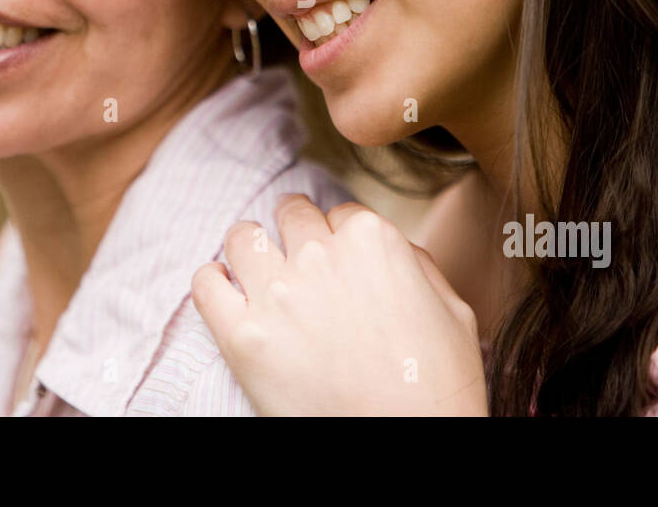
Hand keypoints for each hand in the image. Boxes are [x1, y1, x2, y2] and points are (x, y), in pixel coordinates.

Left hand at [192, 194, 487, 415]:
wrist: (410, 443)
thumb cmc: (439, 385)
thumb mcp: (452, 308)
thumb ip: (416, 262)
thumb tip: (388, 246)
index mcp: (372, 240)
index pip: (339, 213)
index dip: (339, 237)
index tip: (338, 262)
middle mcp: (319, 256)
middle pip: (290, 216)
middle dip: (295, 234)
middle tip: (297, 260)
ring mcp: (276, 295)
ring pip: (241, 238)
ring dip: (250, 250)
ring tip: (256, 271)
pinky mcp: (243, 338)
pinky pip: (205, 285)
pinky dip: (213, 283)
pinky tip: (226, 294)